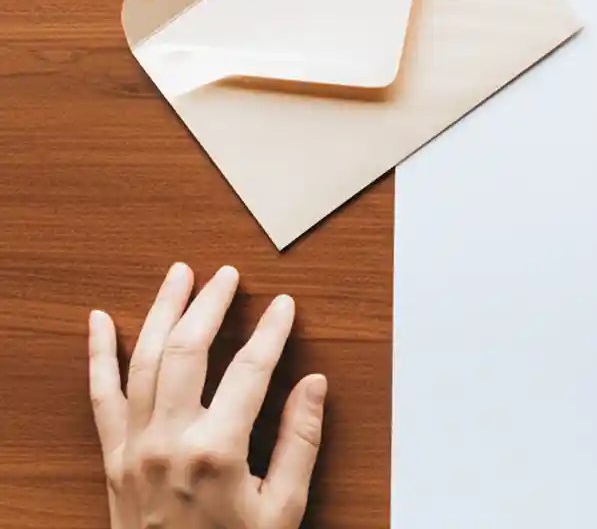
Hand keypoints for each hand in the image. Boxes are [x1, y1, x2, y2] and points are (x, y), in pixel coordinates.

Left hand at [88, 264, 325, 528]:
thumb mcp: (282, 510)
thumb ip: (300, 443)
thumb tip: (314, 385)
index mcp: (217, 451)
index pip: (251, 370)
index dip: (271, 332)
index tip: (284, 306)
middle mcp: (169, 441)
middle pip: (189, 351)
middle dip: (209, 304)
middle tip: (227, 275)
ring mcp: (135, 447)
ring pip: (145, 361)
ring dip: (162, 312)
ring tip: (178, 275)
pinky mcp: (113, 457)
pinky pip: (101, 397)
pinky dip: (98, 356)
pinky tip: (100, 321)